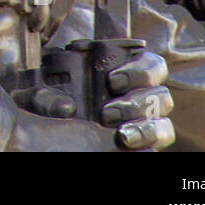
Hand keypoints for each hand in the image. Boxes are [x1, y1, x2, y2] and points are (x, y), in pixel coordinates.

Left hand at [9, 48, 174, 150]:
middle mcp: (138, 95)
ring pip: (164, 118)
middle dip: (138, 100)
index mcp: (122, 72)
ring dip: (145, 124)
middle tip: (107, 112)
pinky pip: (162, 137)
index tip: (111, 80)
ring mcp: (144, 119)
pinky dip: (149, 139)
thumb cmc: (49, 107)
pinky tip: (127, 141)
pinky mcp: (146, 141)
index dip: (139, 69)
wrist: (43, 135)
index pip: (149, 63)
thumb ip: (44, 95)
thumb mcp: (40, 97)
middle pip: (161, 91)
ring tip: (120, 134)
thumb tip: (65, 107)